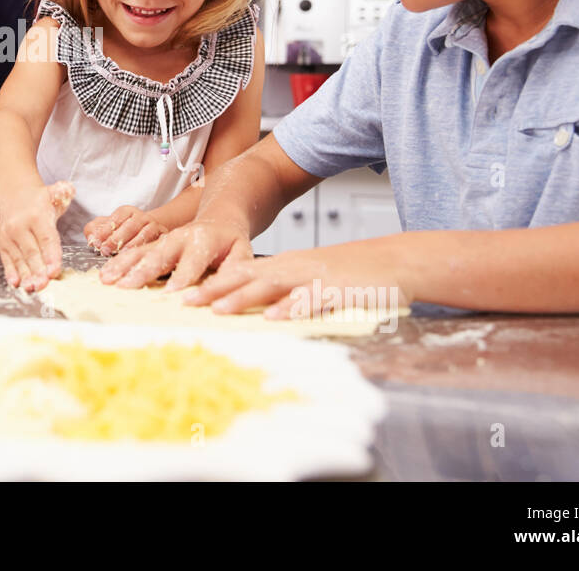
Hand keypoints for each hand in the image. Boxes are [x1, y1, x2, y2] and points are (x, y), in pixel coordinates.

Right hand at [0, 180, 73, 291]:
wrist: (15, 197)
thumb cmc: (39, 201)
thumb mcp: (54, 193)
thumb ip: (63, 192)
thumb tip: (69, 189)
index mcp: (36, 215)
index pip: (46, 238)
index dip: (51, 255)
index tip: (55, 270)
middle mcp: (20, 226)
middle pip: (31, 251)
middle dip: (38, 270)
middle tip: (44, 284)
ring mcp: (9, 236)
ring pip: (19, 258)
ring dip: (26, 275)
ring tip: (32, 288)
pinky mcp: (3, 244)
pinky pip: (7, 260)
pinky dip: (10, 272)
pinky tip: (15, 283)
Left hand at [84, 205, 167, 255]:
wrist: (151, 232)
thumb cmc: (124, 232)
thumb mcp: (108, 227)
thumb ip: (95, 229)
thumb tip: (90, 237)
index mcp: (127, 212)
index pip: (116, 218)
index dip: (105, 230)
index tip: (96, 242)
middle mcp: (142, 217)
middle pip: (130, 226)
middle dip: (116, 239)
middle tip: (105, 250)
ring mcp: (154, 226)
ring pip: (145, 234)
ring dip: (132, 245)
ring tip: (120, 254)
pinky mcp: (163, 237)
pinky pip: (157, 242)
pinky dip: (147, 249)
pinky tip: (138, 257)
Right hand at [100, 218, 251, 289]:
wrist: (218, 218)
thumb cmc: (231, 242)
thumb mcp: (242, 253)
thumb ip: (235, 271)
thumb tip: (227, 291)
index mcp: (204, 240)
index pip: (193, 260)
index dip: (182, 276)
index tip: (170, 292)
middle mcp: (181, 238)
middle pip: (160, 256)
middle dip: (143, 272)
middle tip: (128, 286)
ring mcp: (165, 240)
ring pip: (141, 253)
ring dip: (123, 266)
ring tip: (107, 280)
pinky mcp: (154, 244)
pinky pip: (134, 253)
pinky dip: (118, 263)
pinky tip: (105, 275)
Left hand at [180, 239, 413, 317]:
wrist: (393, 262)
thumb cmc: (349, 274)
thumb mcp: (310, 277)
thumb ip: (283, 290)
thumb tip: (256, 306)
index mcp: (286, 266)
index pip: (241, 273)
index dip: (213, 284)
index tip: (185, 296)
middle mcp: (295, 268)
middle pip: (248, 278)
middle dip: (216, 290)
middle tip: (187, 303)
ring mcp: (315, 278)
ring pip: (273, 287)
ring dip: (244, 298)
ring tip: (219, 310)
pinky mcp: (337, 290)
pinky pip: (312, 299)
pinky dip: (293, 307)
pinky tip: (277, 317)